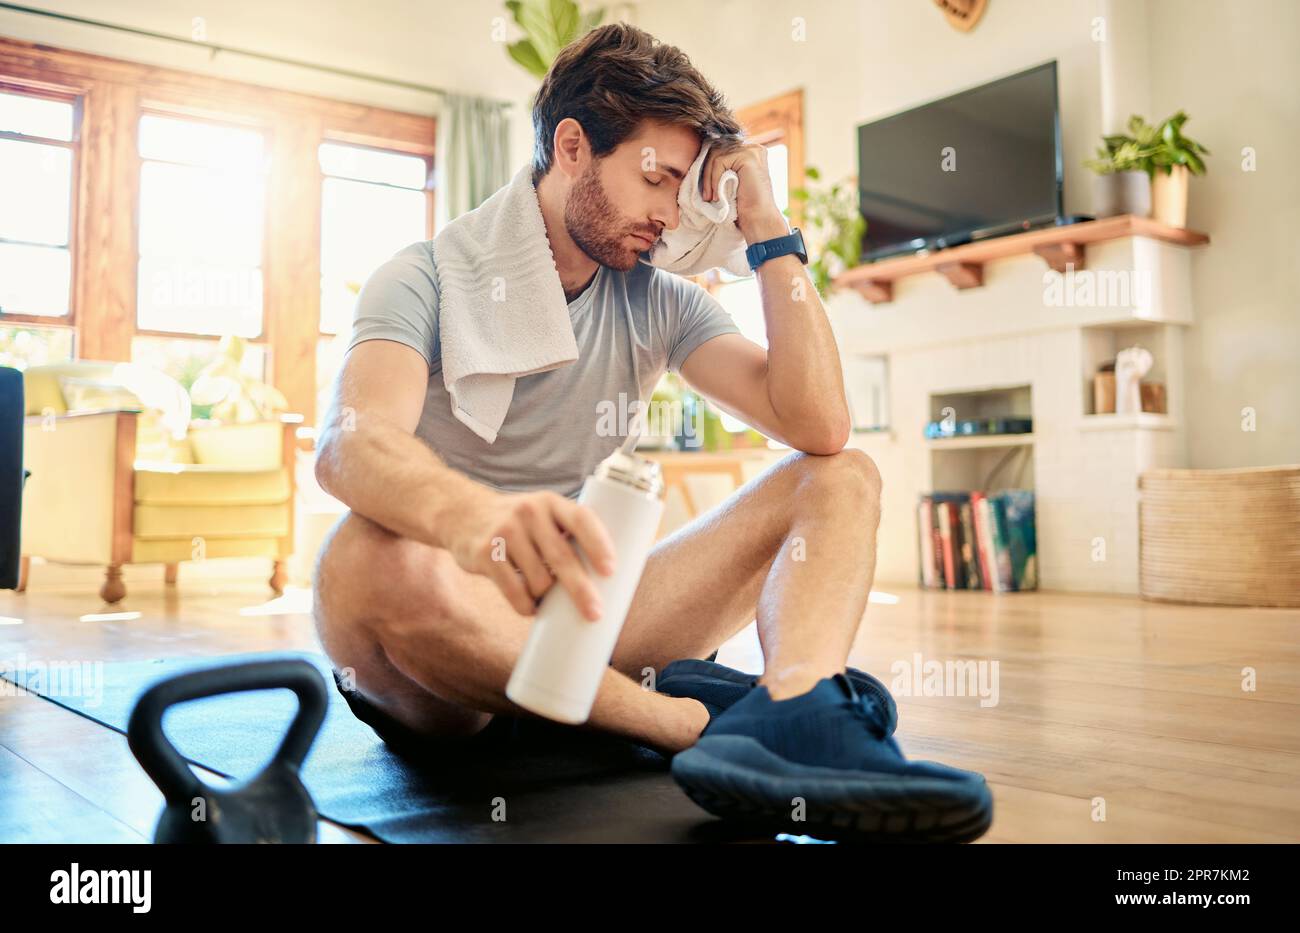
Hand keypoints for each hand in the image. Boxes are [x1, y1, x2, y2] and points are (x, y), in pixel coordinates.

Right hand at [442, 489, 615, 620]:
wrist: (462, 514)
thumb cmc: (517, 522)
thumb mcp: (542, 514)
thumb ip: (567, 534)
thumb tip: (604, 577)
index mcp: (550, 502)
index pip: (581, 519)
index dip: (599, 544)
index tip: (611, 570)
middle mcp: (528, 513)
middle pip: (562, 558)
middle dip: (581, 590)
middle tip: (595, 613)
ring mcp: (504, 532)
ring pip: (538, 581)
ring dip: (545, 596)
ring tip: (543, 594)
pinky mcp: (485, 554)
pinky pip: (514, 592)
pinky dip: (526, 606)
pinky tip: (530, 607)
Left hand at [700, 139, 787, 243]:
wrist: (758, 219)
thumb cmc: (744, 206)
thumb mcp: (730, 182)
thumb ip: (723, 168)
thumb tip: (700, 159)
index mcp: (749, 153)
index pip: (720, 150)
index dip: (708, 169)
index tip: (706, 191)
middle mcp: (752, 148)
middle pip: (716, 150)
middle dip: (706, 173)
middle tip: (706, 196)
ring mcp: (751, 151)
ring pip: (715, 155)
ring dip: (708, 179)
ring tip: (711, 197)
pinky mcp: (748, 156)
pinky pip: (719, 161)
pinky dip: (713, 180)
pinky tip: (717, 195)